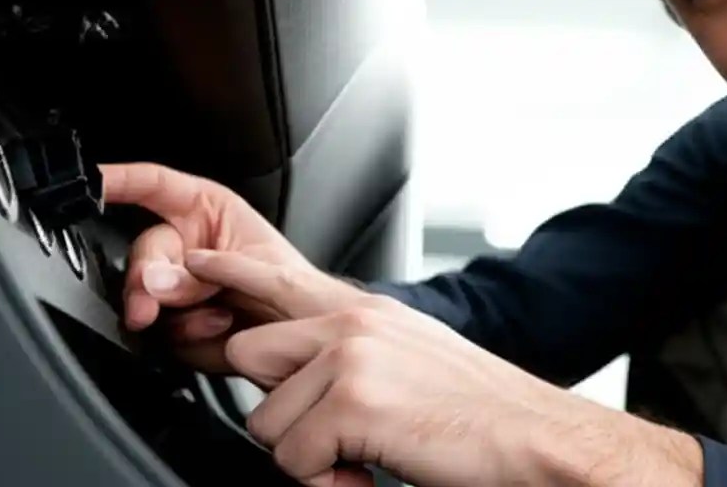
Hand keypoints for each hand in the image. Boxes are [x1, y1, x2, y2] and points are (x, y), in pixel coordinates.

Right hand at [100, 162, 358, 372]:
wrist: (307, 337)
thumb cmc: (295, 288)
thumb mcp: (260, 267)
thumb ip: (208, 271)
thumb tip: (156, 279)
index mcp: (206, 211)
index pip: (153, 185)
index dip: (119, 180)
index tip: (91, 180)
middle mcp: (186, 244)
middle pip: (143, 251)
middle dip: (147, 280)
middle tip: (152, 303)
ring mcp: (177, 285)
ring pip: (145, 294)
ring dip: (176, 312)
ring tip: (218, 317)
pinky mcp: (174, 322)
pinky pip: (159, 329)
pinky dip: (187, 334)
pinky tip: (218, 329)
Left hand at [183, 248, 704, 486]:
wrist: (534, 437)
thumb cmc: (478, 408)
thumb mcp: (410, 355)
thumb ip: (352, 350)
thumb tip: (307, 376)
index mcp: (366, 310)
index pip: (278, 277)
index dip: (228, 271)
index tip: (192, 261)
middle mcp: (351, 322)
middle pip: (249, 355)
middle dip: (279, 408)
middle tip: (333, 432)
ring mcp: (349, 357)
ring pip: (266, 421)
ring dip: (308, 455)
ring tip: (365, 454)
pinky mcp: (352, 402)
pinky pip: (294, 461)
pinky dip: (328, 482)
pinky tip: (369, 472)